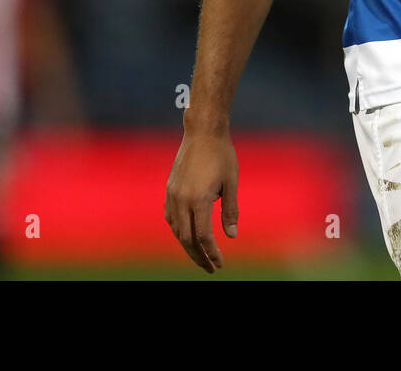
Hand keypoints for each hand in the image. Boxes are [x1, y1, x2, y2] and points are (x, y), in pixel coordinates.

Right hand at [164, 124, 238, 272]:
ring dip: (188, 246)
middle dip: (199, 256)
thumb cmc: (222, 155)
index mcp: (198, 200)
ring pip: (176, 230)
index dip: (212, 253)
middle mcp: (181, 200)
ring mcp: (172, 195)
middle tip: (210, 268)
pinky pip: (171, 218)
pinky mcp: (169, 189)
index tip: (219, 264)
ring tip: (200, 256)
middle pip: (187, 238)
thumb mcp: (231, 183)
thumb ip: (230, 210)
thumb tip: (231, 236)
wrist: (203, 132)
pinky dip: (179, 231)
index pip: (203, 236)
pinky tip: (187, 235)